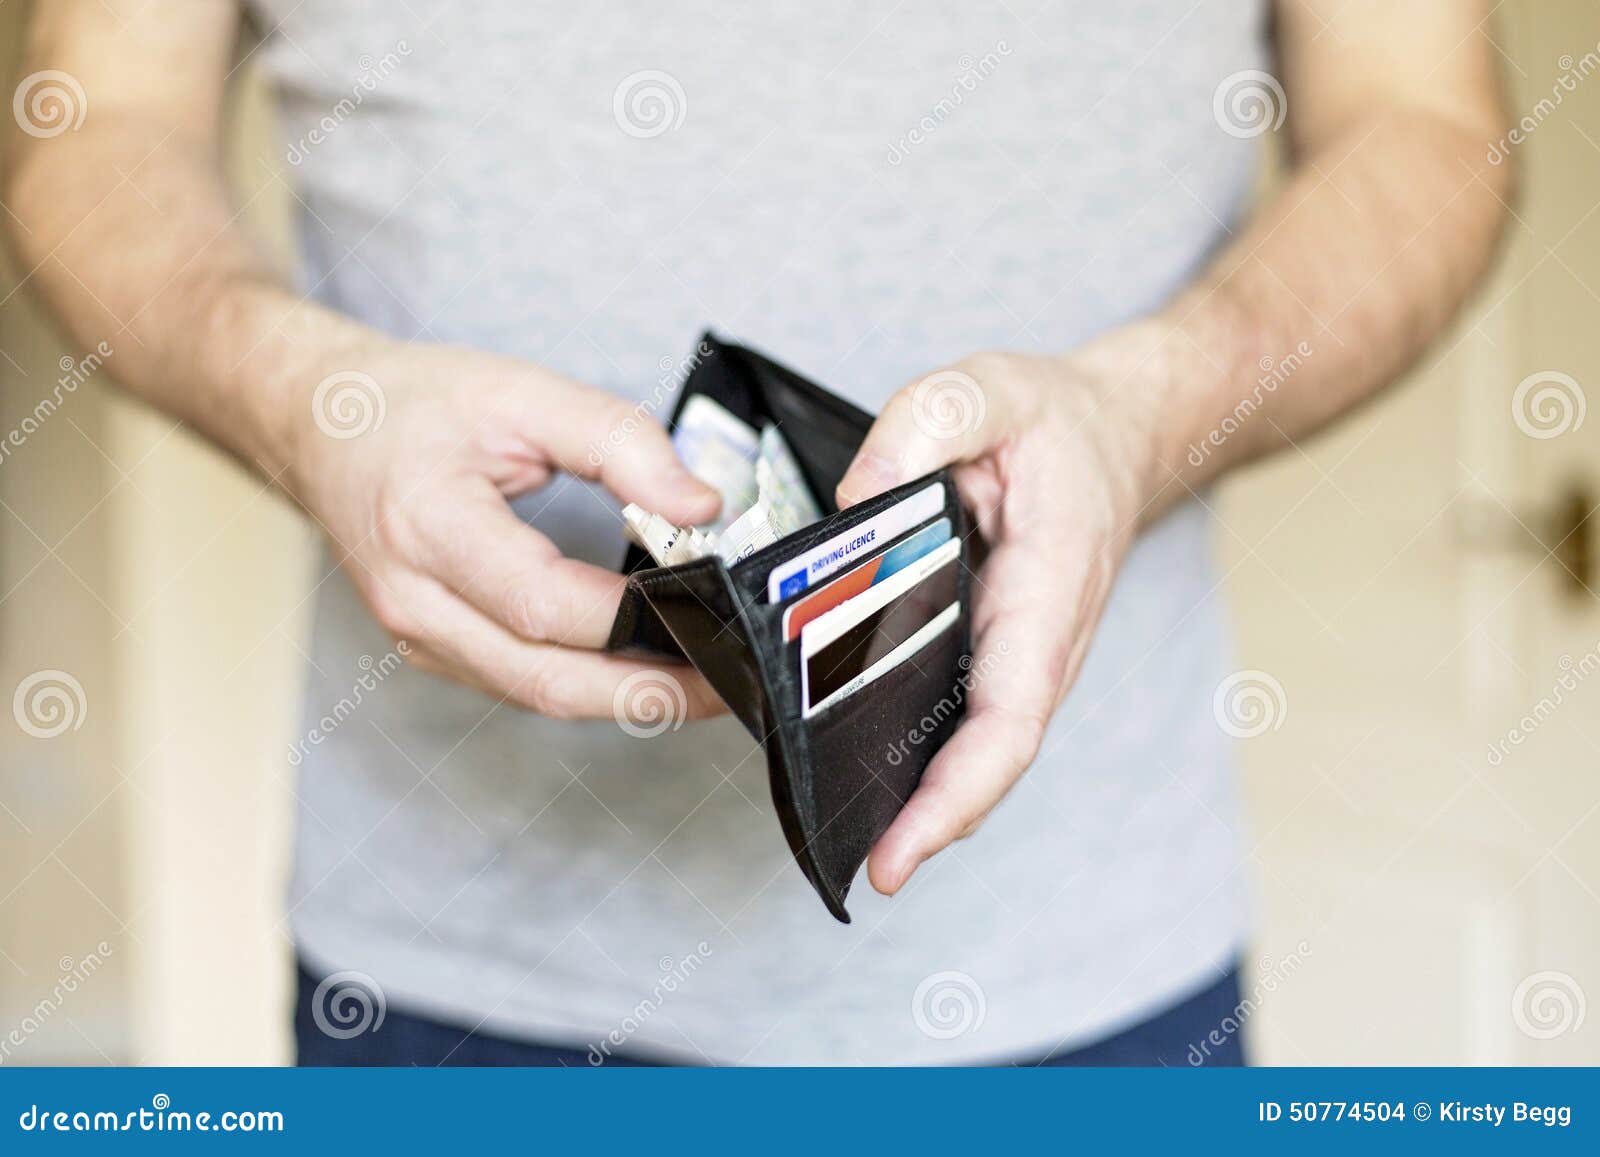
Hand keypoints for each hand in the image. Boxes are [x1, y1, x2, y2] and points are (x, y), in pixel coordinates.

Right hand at [285, 335, 728, 719]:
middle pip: (545, 680)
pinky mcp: (433, 647)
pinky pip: (519, 683)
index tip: (715, 609)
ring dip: (625, 700)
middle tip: (730, 685)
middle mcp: (415, 598)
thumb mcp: (524, 392)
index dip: (636, 619)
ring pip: (536, 695)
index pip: (544, 602)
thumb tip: (701, 507)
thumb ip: (620, 442)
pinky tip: (641, 668)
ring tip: (703, 681)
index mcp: (429, 524)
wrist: (322, 424)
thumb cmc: (413, 404)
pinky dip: (586, 684)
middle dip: (648, 695)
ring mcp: (418, 634)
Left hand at [836, 327, 1169, 893]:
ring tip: (845, 837)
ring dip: (925, 800)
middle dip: (932, 823)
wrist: (1116, 431)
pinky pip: (965, 716)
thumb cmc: (1056, 419)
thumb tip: (852, 499)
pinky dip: (924, 757)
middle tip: (857, 868)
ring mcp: (1024, 653)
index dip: (957, 794)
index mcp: (1046, 589)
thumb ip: (924, 425)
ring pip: (978, 746)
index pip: (1010, 715)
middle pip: (993, 756)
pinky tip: (863, 772)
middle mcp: (1042, 641)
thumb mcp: (988, 388)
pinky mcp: (998, 649)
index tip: (901, 852)